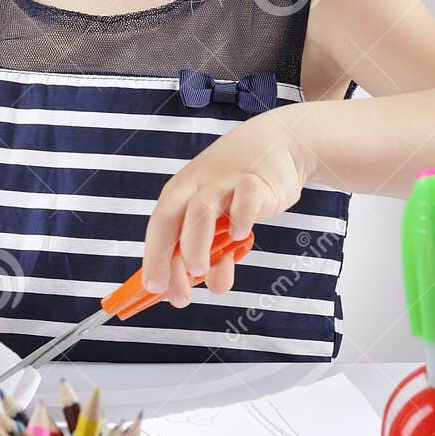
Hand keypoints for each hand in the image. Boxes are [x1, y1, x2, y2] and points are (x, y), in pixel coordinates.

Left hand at [141, 109, 307, 303]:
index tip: (154, 290)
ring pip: (200, 210)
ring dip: (196, 244)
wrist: (280, 143)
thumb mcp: (224, 221)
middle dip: (165, 256)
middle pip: (169, 218)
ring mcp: (225, 181)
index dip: (153, 260)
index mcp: (181, 193)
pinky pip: (245, 198)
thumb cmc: (243, 186)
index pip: (159, 229)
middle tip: (174, 292)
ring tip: (201, 271)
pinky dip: (241, 218)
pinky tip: (242, 234)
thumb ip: (218, 253)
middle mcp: (197, 185)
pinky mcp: (256, 180)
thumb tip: (215, 286)